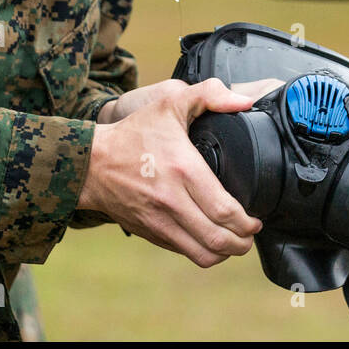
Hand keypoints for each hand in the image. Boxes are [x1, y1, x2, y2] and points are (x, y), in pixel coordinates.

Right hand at [79, 78, 263, 267]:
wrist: (92, 162)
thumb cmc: (133, 133)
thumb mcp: (169, 103)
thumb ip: (209, 95)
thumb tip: (243, 102)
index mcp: (183, 170)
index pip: (225, 211)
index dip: (247, 223)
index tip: (256, 220)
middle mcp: (172, 201)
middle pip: (218, 239)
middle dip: (242, 243)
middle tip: (250, 235)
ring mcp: (159, 221)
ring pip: (202, 254)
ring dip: (224, 253)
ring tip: (234, 242)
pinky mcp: (149, 232)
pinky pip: (183, 251)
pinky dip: (201, 252)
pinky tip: (208, 239)